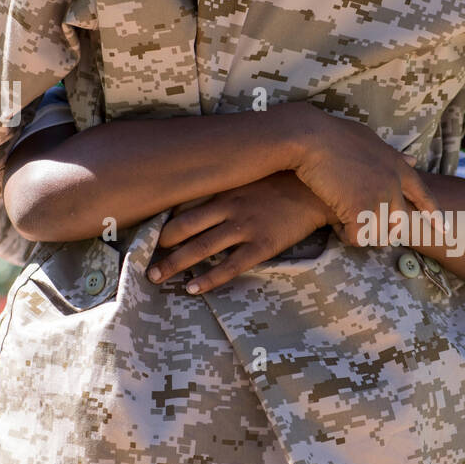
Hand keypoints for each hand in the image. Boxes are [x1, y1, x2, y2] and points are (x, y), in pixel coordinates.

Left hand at [146, 173, 329, 292]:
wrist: (321, 190)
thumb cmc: (284, 182)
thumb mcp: (251, 174)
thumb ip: (226, 183)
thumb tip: (197, 191)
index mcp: (224, 189)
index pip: (182, 206)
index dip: (160, 223)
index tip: (144, 236)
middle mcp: (230, 207)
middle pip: (184, 229)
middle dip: (161, 248)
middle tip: (144, 263)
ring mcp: (246, 226)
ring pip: (201, 248)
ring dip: (175, 265)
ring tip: (157, 277)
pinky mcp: (263, 245)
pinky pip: (230, 266)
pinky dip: (208, 279)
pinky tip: (193, 288)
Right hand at [289, 111, 439, 245]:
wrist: (311, 136)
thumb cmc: (333, 134)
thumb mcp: (370, 139)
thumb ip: (392, 155)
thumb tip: (413, 161)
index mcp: (398, 166)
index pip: (423, 194)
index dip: (433, 213)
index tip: (444, 229)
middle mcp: (393, 184)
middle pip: (400, 224)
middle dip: (384, 231)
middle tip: (362, 227)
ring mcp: (378, 197)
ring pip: (380, 235)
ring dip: (362, 233)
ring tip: (344, 222)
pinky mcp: (359, 210)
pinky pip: (358, 237)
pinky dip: (346, 235)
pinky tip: (335, 224)